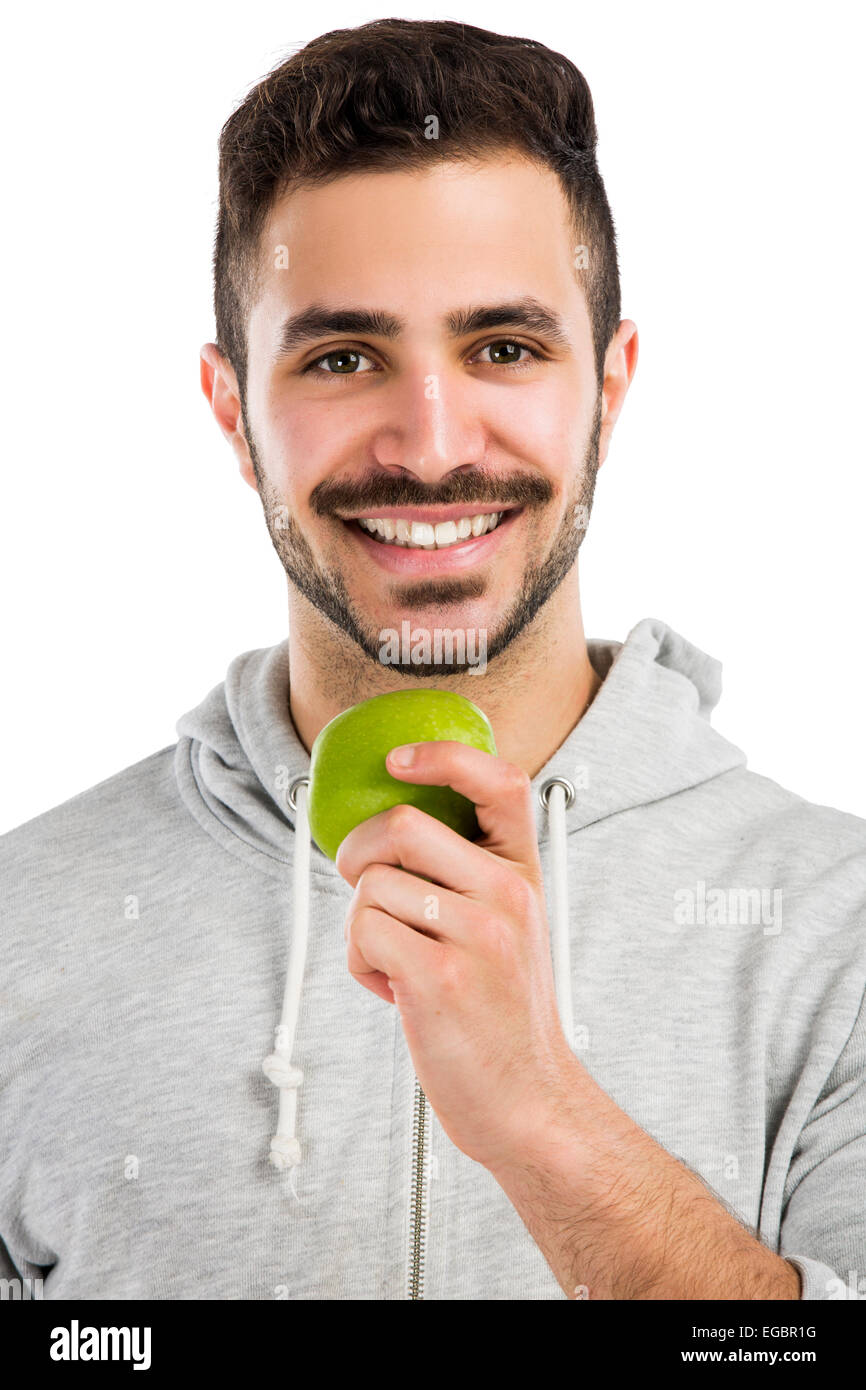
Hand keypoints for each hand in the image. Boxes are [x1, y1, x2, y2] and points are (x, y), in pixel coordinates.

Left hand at [335, 740, 577, 1170]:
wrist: (529, 1102)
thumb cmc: (504, 1015)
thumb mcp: (509, 928)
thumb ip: (468, 877)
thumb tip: (388, 835)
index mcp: (523, 874)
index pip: (501, 782)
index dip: (445, 756)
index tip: (399, 761)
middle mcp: (506, 894)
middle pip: (401, 825)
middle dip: (357, 852)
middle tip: (361, 883)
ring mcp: (476, 934)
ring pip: (370, 886)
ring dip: (360, 926)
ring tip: (394, 964)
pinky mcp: (439, 976)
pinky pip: (362, 934)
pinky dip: (360, 963)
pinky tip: (392, 992)